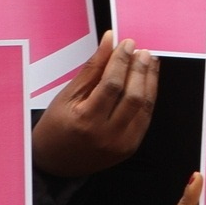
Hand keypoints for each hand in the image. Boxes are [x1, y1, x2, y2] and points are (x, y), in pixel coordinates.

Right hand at [32, 30, 157, 177]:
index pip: (111, 85)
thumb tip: (110, 41)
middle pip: (132, 96)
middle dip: (139, 69)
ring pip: (144, 107)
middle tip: (141, 50)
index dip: (121, 61)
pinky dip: (148, 96)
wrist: (55, 163)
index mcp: (86, 121)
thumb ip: (92, 68)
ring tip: (148, 60)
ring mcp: (122, 145)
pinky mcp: (130, 148)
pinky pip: (145, 118)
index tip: (127, 43)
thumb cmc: (56, 126)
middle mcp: (107, 136)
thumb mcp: (67, 95)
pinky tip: (147, 80)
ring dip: (149, 80)